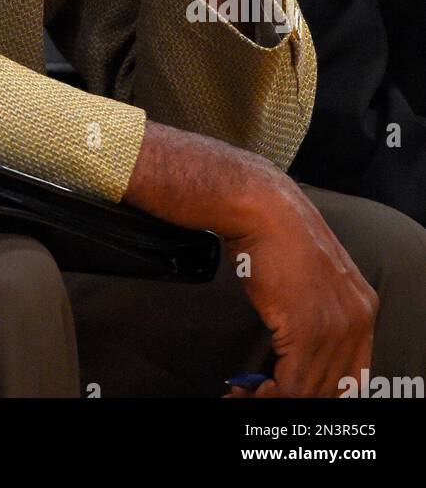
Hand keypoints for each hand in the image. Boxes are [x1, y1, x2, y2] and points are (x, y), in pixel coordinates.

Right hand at [224, 180, 376, 398]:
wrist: (261, 208)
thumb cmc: (276, 235)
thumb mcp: (312, 276)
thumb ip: (318, 311)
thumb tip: (295, 351)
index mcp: (363, 308)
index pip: (353, 374)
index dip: (319, 391)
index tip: (284, 392)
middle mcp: (357, 320)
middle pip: (332, 387)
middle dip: (292, 399)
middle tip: (257, 397)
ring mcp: (335, 326)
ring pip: (309, 391)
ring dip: (273, 399)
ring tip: (243, 395)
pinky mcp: (307, 330)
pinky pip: (291, 385)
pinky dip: (266, 394)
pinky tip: (246, 389)